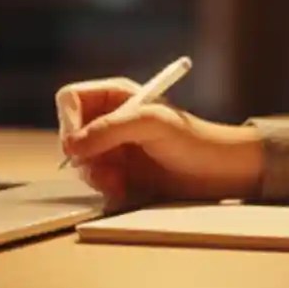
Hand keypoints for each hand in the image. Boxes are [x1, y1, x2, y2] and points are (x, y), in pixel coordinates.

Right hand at [55, 78, 263, 207]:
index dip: (67, 120)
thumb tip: (72, 145)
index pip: (70, 99)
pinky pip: (95, 181)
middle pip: (70, 133)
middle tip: (103, 171)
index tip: (76, 144)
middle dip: (82, 155)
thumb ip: (109, 129)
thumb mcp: (151, 124)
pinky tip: (125, 191)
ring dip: (94, 175)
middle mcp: (111, 119)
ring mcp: (114, 147)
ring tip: (119, 184)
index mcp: (116, 96)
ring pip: (80, 161)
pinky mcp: (121, 173)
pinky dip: (105, 188)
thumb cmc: (193, 140)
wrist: (221, 172)